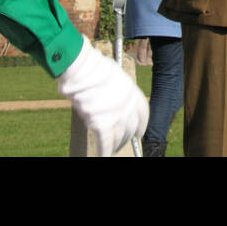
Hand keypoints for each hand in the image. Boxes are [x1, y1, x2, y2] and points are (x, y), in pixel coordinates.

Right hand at [56, 38, 149, 155]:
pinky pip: (105, 142)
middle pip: (131, 128)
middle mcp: (127, 106)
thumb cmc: (94, 69)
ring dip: (116, 145)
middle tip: (121, 143)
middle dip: (126, 137)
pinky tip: (103, 156)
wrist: (82, 70)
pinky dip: (104, 151)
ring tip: (112, 150)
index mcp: (132, 92)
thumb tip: (113, 100)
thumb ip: (118, 91)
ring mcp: (115, 115)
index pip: (143, 114)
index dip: (141, 126)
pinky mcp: (101, 123)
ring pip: (118, 137)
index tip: (139, 133)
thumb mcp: (115, 77)